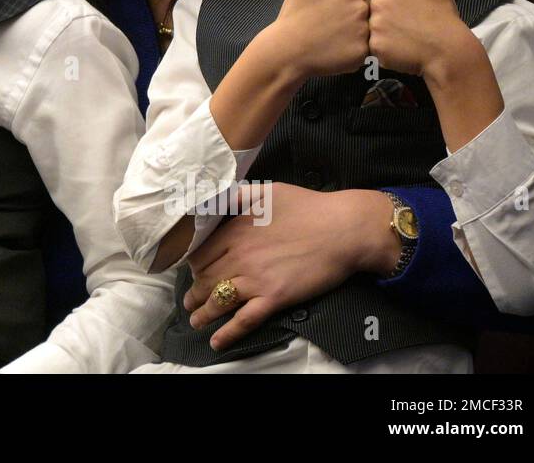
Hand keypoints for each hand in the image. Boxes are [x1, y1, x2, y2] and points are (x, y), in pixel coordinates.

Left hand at [184, 184, 395, 349]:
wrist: (344, 229)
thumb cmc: (308, 207)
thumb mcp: (266, 191)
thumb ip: (236, 196)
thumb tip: (214, 198)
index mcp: (235, 231)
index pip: (200, 254)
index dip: (193, 266)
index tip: (194, 272)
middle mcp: (239, 256)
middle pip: (205, 279)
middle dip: (194, 292)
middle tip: (189, 300)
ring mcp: (256, 279)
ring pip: (219, 300)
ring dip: (203, 313)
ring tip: (195, 321)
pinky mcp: (275, 297)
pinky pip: (244, 320)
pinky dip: (228, 333)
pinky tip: (217, 341)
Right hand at [268, 0, 371, 77]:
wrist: (285, 52)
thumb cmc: (294, 15)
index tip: (331, 7)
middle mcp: (361, 7)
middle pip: (369, 7)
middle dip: (355, 14)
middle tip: (332, 24)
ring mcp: (363, 31)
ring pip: (370, 28)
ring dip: (357, 33)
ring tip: (333, 37)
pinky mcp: (363, 53)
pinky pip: (368, 49)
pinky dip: (356, 50)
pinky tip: (336, 50)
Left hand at [369, 0, 467, 77]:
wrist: (449, 50)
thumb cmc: (442, 14)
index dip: (396, 5)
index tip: (411, 12)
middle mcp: (377, 1)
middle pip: (373, 10)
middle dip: (387, 19)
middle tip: (409, 26)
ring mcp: (374, 24)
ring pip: (371, 29)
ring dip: (385, 34)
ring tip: (406, 38)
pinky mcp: (374, 46)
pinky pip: (372, 47)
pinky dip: (384, 50)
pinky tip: (401, 50)